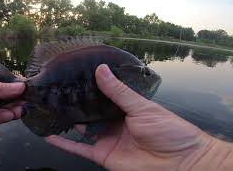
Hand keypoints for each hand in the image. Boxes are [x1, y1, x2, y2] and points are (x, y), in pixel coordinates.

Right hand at [45, 64, 232, 170]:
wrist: (181, 162)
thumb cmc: (170, 131)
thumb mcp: (142, 107)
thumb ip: (119, 92)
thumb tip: (102, 70)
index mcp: (125, 108)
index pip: (103, 96)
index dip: (90, 88)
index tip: (75, 77)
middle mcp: (114, 123)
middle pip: (91, 112)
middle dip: (76, 104)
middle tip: (59, 92)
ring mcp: (107, 139)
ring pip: (82, 129)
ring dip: (68, 121)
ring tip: (52, 109)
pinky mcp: (103, 155)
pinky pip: (80, 149)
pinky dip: (65, 144)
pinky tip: (51, 136)